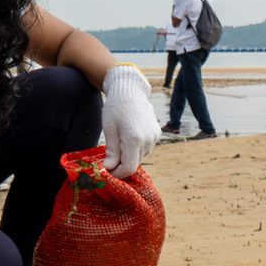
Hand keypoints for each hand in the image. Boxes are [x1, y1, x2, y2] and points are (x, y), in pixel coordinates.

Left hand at [101, 64, 159, 178]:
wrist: (131, 91)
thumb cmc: (115, 108)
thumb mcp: (109, 129)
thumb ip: (111, 151)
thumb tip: (109, 168)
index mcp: (134, 139)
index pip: (128, 168)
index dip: (117, 173)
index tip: (108, 171)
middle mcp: (148, 140)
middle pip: (134, 164)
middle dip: (121, 165)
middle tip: (110, 158)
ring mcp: (154, 137)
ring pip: (140, 157)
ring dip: (129, 156)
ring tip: (119, 142)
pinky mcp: (157, 134)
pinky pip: (146, 149)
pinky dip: (136, 149)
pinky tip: (129, 136)